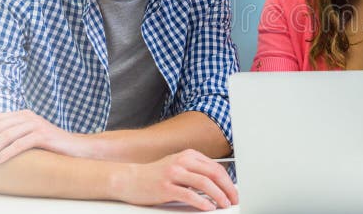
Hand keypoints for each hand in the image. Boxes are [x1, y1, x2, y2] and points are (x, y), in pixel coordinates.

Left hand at [0, 110, 89, 163]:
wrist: (76, 147)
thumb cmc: (50, 145)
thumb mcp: (30, 135)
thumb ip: (14, 133)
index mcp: (23, 114)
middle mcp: (29, 117)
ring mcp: (37, 125)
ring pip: (7, 135)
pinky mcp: (44, 135)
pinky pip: (20, 144)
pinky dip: (7, 152)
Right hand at [112, 149, 238, 210]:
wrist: (129, 179)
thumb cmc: (155, 175)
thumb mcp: (178, 166)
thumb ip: (195, 171)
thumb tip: (218, 184)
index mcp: (188, 155)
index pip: (216, 167)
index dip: (228, 180)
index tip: (234, 191)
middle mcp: (182, 161)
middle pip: (213, 174)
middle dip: (227, 188)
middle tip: (233, 199)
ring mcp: (173, 173)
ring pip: (204, 183)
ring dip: (218, 195)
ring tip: (224, 204)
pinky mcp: (165, 187)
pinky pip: (189, 194)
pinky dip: (202, 202)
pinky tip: (209, 207)